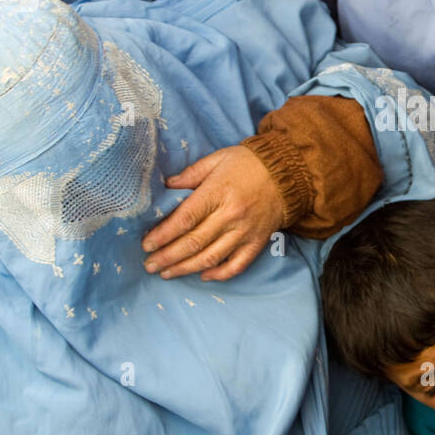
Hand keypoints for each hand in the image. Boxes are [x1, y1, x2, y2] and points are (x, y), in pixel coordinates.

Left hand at [141, 145, 285, 280]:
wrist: (288, 173)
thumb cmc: (249, 163)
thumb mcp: (217, 159)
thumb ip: (191, 174)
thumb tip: (167, 186)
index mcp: (218, 192)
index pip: (185, 219)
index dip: (163, 235)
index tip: (146, 245)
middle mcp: (231, 216)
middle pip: (194, 243)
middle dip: (168, 257)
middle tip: (149, 265)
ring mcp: (245, 232)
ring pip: (211, 258)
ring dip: (185, 269)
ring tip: (166, 273)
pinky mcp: (257, 242)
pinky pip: (237, 265)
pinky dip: (219, 274)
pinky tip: (202, 276)